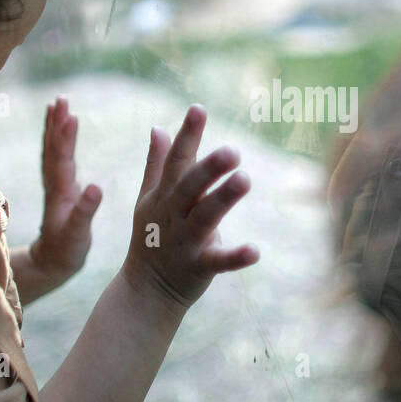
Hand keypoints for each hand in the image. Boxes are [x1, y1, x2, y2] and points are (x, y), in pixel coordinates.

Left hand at [29, 96, 101, 288]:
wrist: (50, 261)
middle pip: (52, 149)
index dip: (64, 139)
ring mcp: (54, 184)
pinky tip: (61, 126)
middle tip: (60, 99)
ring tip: (57, 103)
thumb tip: (96, 186)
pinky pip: (56, 155)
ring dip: (54, 126)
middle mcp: (54, 185)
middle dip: (56, 124)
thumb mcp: (78, 235)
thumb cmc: (67, 250)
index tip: (69, 116)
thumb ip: (85, 211)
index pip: (61, 161)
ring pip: (52, 149)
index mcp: (60, 194)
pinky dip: (57, 137)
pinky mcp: (58, 185)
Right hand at [122, 104, 258, 313]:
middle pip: (189, 186)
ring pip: (205, 217)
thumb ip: (156, 164)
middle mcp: (172, 215)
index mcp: (163, 196)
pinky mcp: (198, 267)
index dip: (187, 135)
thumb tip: (158, 127)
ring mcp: (184, 242)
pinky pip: (218, 261)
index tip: (199, 108)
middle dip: (208, 167)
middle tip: (233, 150)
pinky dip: (236, 256)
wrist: (144, 292)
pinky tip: (256, 251)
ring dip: (224, 198)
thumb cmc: (150, 239)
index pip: (176, 160)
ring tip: (244, 179)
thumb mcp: (148, 201)